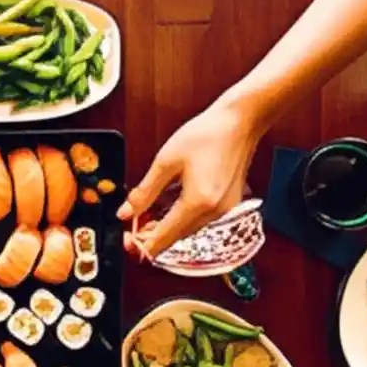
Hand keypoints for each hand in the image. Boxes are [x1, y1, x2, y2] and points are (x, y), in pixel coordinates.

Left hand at [118, 102, 262, 258]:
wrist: (240, 122)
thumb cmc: (206, 134)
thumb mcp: (166, 161)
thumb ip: (145, 192)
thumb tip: (126, 213)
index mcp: (198, 202)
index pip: (164, 237)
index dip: (142, 244)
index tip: (126, 242)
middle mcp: (215, 213)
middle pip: (176, 238)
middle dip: (152, 236)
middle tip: (131, 228)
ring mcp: (225, 210)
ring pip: (188, 231)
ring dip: (167, 228)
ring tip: (146, 218)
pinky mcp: (228, 205)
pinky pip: (200, 221)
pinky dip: (182, 219)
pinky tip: (168, 209)